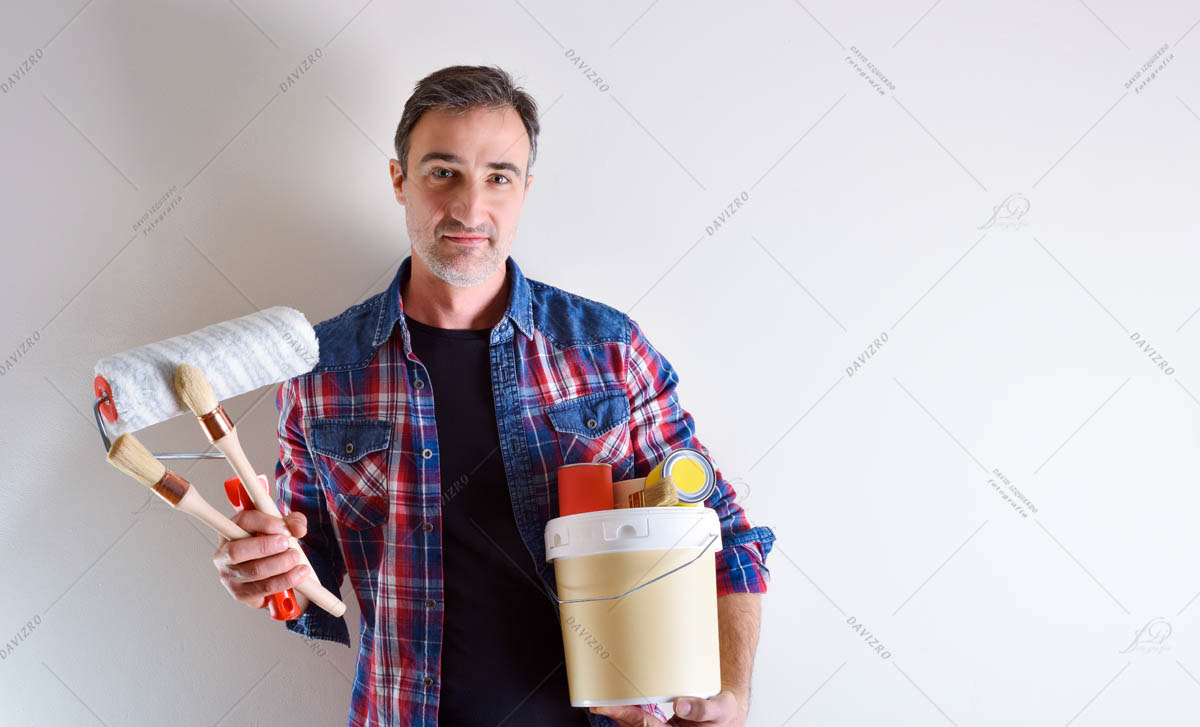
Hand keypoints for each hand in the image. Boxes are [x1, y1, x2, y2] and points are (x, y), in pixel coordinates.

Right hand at [212, 510, 309, 609]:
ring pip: (254, 571)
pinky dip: (286, 580)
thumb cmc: (273, 544)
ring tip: (296, 558)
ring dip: (280, 564)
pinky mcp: (241, 594)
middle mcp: (224, 554)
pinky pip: (264, 588)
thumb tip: (298, 529)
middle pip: (238, 551)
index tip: (286, 529)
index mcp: (231, 530)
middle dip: (266, 547)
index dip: (266, 524)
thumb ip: (293, 522)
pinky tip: (299, 574)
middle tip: (287, 545)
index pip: (243, 522)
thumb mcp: (284, 527)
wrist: (271, 573)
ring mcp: (230, 576)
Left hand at [590, 689, 745, 725]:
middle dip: (616, 715)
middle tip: (599, 701)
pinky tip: (621, 704)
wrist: (728, 716)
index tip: (606, 706)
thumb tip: (681, 706)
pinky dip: (630, 713)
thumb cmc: (724, 714)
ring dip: (621, 715)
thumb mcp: (721, 709)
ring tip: (605, 701)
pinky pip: (642, 722)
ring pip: (636, 726)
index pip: (645, 726)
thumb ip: (703, 709)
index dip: (625, 714)